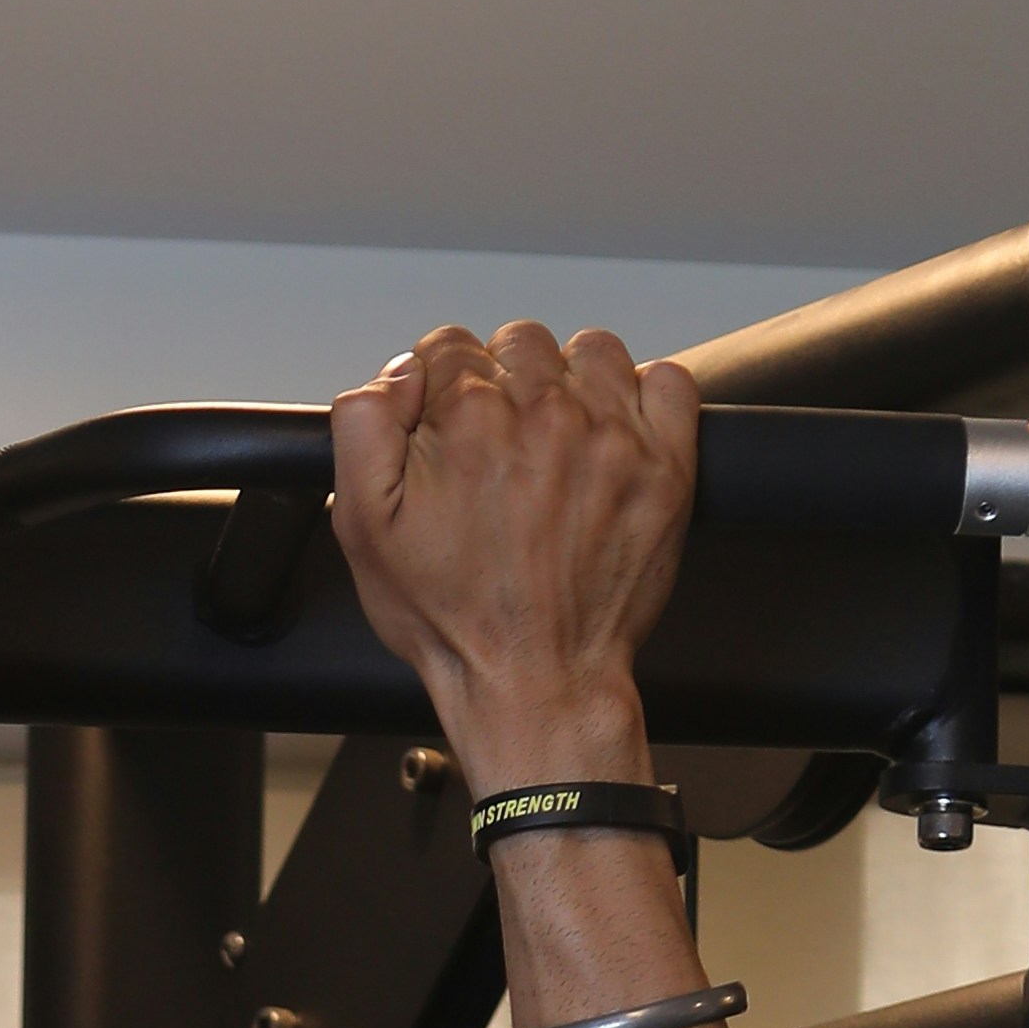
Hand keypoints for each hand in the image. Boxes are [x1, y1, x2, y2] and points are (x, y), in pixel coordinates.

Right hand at [328, 323, 696, 794]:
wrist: (537, 683)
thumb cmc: (456, 620)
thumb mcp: (363, 528)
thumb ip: (362, 425)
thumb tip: (400, 370)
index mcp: (468, 417)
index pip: (447, 347)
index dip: (438, 391)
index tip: (448, 436)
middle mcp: (544, 412)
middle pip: (517, 344)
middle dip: (502, 387)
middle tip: (500, 457)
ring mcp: (612, 434)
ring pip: (589, 352)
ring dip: (570, 384)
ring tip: (555, 447)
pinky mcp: (664, 463)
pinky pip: (665, 380)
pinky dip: (642, 397)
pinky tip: (611, 439)